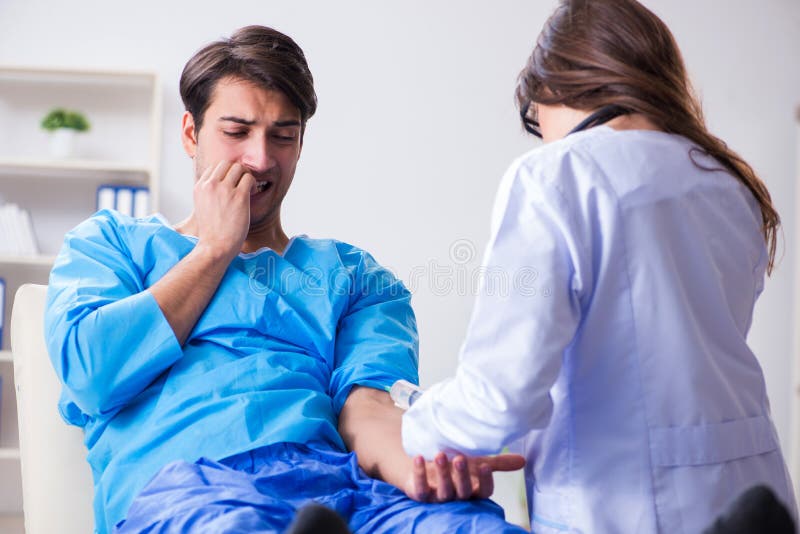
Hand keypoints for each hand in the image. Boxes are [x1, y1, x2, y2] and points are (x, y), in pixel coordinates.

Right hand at [193, 160, 254, 260]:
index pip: (214, 167)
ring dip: (246, 176)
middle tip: (242, 184)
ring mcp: (224, 190)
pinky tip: (252, 193)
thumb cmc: (212, 231)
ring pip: (239, 168)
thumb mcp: (202, 206)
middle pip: (227, 164)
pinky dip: (253, 183)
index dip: (226, 174)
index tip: (231, 184)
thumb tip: (223, 181)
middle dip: (237, 171)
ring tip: (248, 189)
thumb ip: (209, 192)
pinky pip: (249, 179)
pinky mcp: (239, 197)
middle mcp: (210, 185)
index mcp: (200, 187)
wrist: (215, 247)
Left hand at [403, 452, 524, 502]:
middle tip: (460, 458)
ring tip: (440, 455)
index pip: (484, 491)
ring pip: (443, 491)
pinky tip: (418, 458)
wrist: (428, 464)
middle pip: (463, 492)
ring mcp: (439, 497)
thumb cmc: (457, 466)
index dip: (485, 480)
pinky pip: (420, 488)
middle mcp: (457, 496)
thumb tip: (524, 460)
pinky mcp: (421, 494)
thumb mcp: (477, 462)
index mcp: (473, 490)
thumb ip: (498, 463)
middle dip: (461, 476)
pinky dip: (418, 473)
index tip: (484, 465)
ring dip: (442, 473)